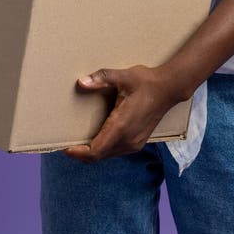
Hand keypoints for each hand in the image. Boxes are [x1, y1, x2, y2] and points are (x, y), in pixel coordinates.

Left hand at [63, 64, 180, 162]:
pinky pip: (115, 151)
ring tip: (78, 141)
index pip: (95, 151)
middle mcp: (127, 140)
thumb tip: (81, 82)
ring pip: (107, 155)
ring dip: (92, 152)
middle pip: (98, 156)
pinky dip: (103, 149)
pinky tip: (97, 137)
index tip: (64, 148)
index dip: (78, 153)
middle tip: (65, 143)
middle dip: (81, 153)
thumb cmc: (146, 82)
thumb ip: (101, 78)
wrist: (169, 89)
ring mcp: (134, 143)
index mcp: (121, 127)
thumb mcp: (123, 76)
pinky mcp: (138, 142)